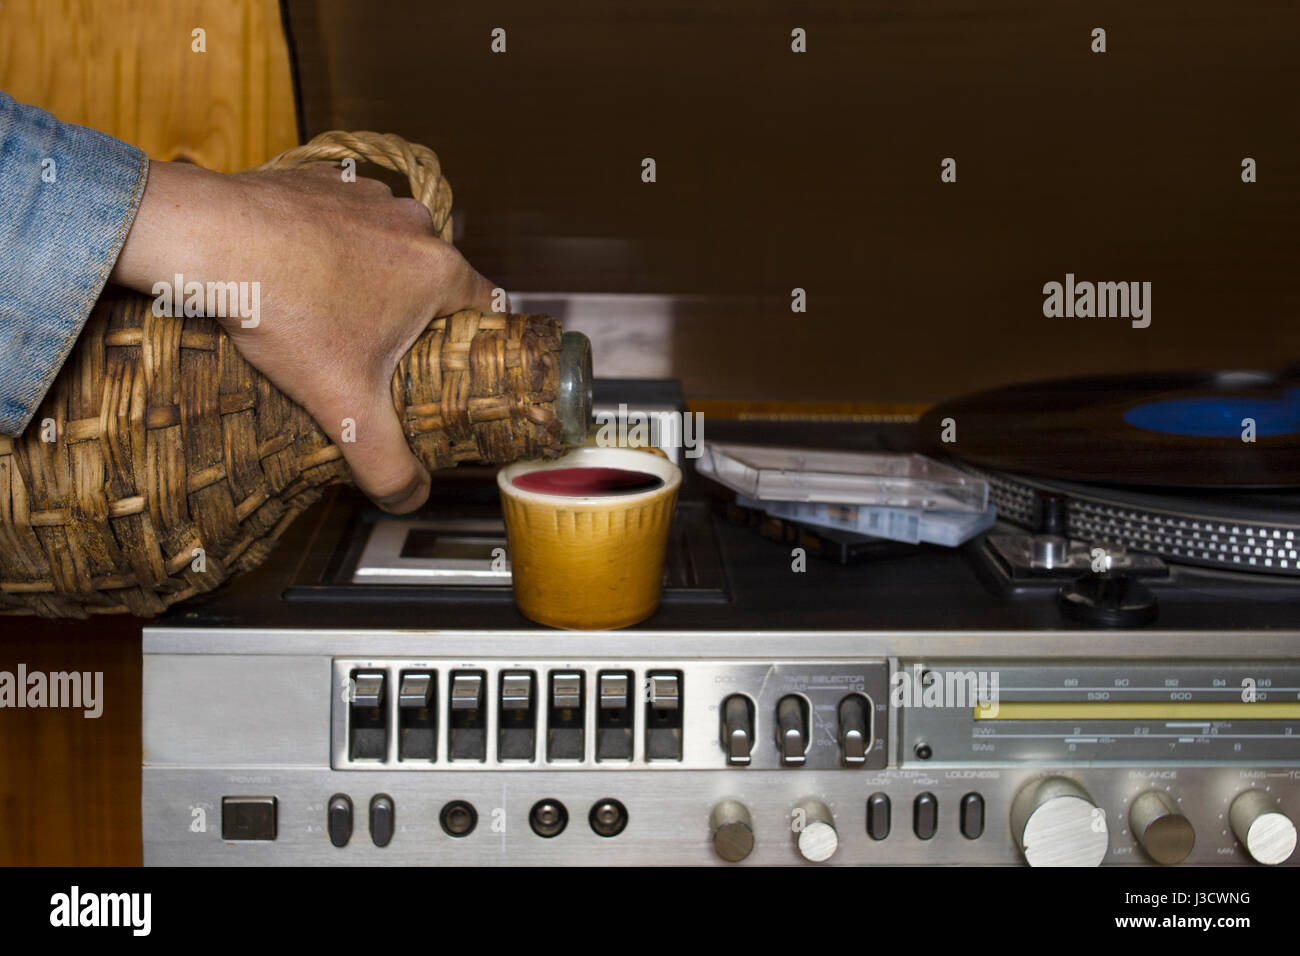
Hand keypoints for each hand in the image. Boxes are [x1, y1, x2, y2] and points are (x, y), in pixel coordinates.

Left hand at [110, 159, 496, 512]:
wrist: (207, 238)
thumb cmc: (284, 310)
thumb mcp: (343, 404)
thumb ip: (385, 462)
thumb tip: (407, 498)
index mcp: (438, 270)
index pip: (486, 308)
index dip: (472, 342)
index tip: (446, 366)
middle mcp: (414, 223)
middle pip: (433, 280)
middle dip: (411, 316)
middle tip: (376, 354)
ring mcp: (368, 196)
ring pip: (388, 247)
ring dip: (371, 277)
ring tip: (329, 314)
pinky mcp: (324, 180)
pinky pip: (345, 219)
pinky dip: (331, 244)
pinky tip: (299, 273)